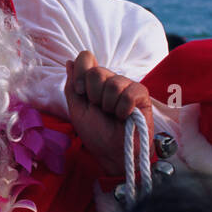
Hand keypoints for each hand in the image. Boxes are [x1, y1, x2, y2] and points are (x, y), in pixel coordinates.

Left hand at [64, 51, 153, 173]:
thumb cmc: (96, 133)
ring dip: (108, 106)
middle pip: (97, 71)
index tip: (81, 93)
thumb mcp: (77, 110)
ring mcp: (127, 86)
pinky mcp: (142, 95)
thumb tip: (69, 61)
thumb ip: (72, 86)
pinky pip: (130, 93)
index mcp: (94, 82)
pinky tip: (125, 117)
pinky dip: (123, 109)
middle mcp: (111, 80)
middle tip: (100, 110)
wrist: (112, 153)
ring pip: (113, 83)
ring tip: (113, 115)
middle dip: (94, 96)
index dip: (80, 75)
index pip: (86, 58)